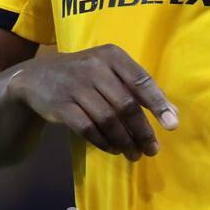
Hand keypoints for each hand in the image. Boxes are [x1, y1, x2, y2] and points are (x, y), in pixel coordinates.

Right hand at [9, 45, 177, 160]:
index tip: (172, 125)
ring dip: (124, 141)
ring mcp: (76, 86)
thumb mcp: (109, 71)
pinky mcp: (62, 106)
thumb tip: (173, 114)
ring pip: (108, 120)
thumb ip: (139, 88)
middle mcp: (95, 67)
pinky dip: (104, 142)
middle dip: (142, 131)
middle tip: (152, 149)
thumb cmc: (84, 74)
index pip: (141, 80)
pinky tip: (113, 148)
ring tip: (133, 153)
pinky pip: (89, 129)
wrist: (36, 77)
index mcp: (112, 55)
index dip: (158, 104)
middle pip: (126, 105)